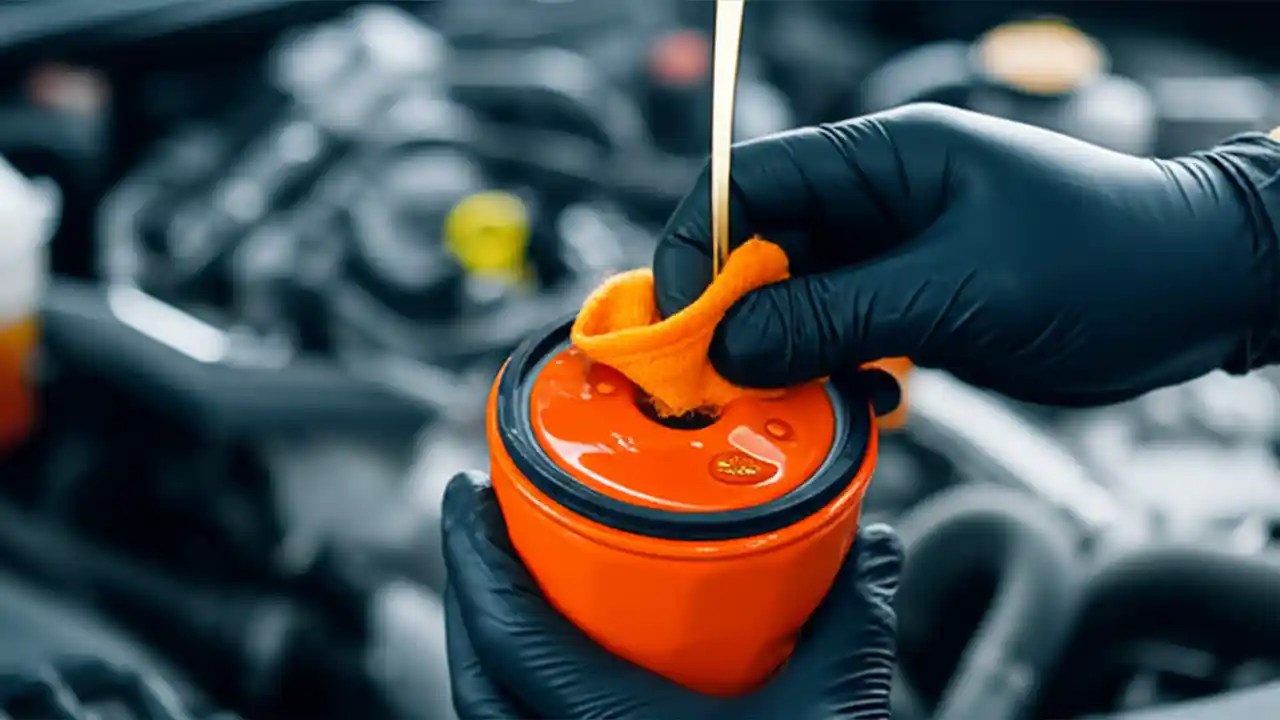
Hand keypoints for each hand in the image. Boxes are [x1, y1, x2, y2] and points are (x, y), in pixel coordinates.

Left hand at [442, 472, 901, 719]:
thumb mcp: (836, 712)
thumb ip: (855, 618)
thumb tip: (879, 542)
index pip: (509, 637)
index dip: (472, 556)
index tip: (465, 490)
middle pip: (472, 672)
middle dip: (465, 587)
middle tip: (480, 519)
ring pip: (480, 711)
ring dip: (479, 638)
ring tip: (502, 578)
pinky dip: (504, 688)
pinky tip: (539, 659)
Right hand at [655, 103, 1279, 405]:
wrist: (1196, 296)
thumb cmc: (1102, 260)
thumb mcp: (961, 287)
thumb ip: (838, 313)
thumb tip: (728, 346)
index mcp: (880, 158)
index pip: (745, 182)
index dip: (692, 246)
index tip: (674, 322)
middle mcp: (873, 203)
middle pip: (756, 251)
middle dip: (731, 317)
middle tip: (721, 385)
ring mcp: (890, 258)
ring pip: (792, 306)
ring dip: (785, 359)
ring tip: (811, 399)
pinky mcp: (911, 309)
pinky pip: (837, 342)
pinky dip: (834, 378)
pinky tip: (876, 400)